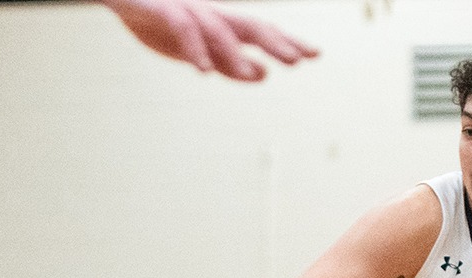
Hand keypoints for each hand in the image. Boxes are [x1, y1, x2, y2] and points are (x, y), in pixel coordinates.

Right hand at [102, 0, 317, 80]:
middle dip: (274, 41)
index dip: (286, 41)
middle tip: (298, 59)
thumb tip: (264, 75)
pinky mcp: (163, 10)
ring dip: (236, 52)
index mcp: (221, 23)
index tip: (314, 54)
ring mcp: (188, 9)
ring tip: (254, 73)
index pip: (261, 32)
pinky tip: (203, 71)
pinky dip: (194, 49)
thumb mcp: (196, 52)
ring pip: (219, 28)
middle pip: (249, 24)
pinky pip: (183, 28)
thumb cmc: (156, 22)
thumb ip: (228, 64)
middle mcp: (210, 13)